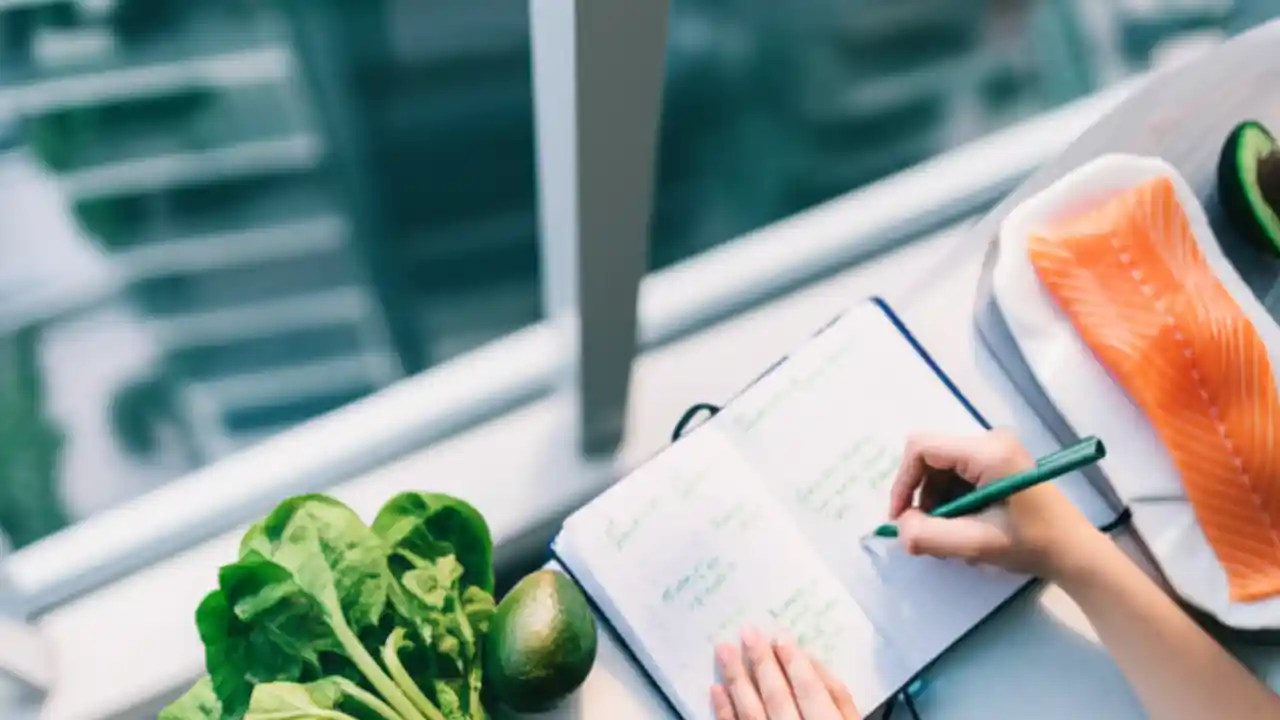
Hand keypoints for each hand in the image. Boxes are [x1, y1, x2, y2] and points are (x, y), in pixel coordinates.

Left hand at [712, 626, 858, 719]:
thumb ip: (838, 697)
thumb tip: (811, 660)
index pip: (810, 691)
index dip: (794, 663)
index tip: (778, 636)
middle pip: (777, 697)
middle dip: (761, 663)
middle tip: (746, 632)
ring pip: (751, 713)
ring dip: (736, 680)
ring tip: (723, 650)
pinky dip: (724, 712)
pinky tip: (716, 689)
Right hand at [887, 428, 1103, 579]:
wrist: (1075, 551)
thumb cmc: (1033, 545)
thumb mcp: (978, 545)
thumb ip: (931, 536)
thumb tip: (899, 528)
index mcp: (988, 452)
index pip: (922, 448)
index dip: (903, 481)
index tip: (900, 517)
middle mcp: (990, 440)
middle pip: (930, 458)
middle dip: (921, 496)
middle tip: (926, 532)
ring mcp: (995, 449)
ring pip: (940, 468)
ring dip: (935, 501)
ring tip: (948, 534)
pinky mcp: (997, 461)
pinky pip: (955, 474)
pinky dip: (949, 500)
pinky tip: (963, 525)